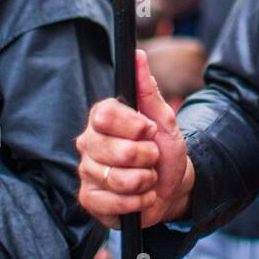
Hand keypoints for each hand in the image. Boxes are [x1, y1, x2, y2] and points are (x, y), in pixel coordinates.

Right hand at [76, 50, 193, 230]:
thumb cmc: (164, 148)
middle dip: (146, 157)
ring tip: (147, 177)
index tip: (149, 130)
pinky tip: (142, 197)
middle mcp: (88, 142)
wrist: (172, 186)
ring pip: (117, 179)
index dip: (133, 125)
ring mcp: (86, 172)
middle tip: (151, 157)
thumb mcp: (163, 118)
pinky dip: (138, 202)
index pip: (105, 115)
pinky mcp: (89, 200)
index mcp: (103, 118)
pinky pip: (113, 203)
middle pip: (115, 151)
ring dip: (145, 181)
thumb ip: (148, 89)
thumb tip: (138, 55)